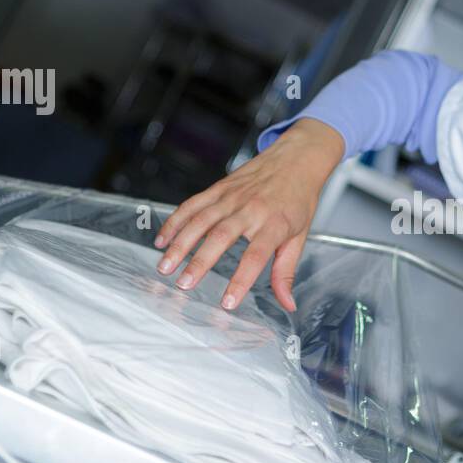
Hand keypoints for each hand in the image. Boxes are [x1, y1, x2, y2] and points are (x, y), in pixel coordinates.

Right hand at [153, 118, 345, 311]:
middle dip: (199, 262)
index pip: (256, 256)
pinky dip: (175, 221)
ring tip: (165, 267)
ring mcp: (232, 197)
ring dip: (180, 244)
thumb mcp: (299, 237)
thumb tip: (287, 304)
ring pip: (201, 220)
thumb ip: (286, 272)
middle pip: (221, 237)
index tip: (228, 302)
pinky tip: (162, 239)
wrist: (297, 158)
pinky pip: (192, 204)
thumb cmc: (298, 199)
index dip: (241, 280)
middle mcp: (251, 209)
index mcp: (275, 224)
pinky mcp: (219, 188)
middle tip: (184, 284)